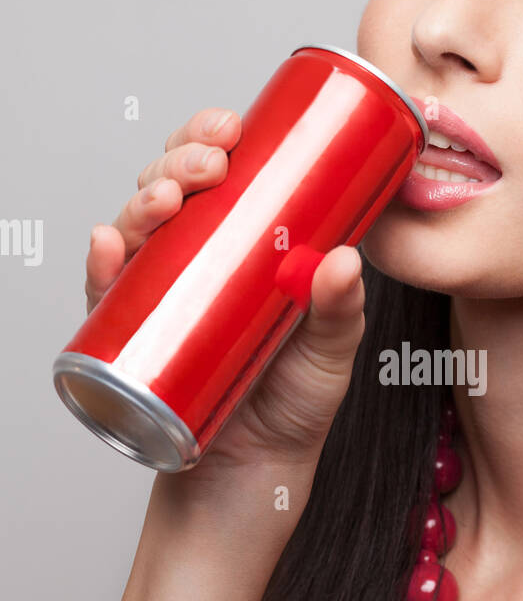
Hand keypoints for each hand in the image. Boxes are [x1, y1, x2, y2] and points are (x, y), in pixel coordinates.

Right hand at [85, 108, 365, 481]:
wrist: (256, 474)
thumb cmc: (294, 404)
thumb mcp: (332, 351)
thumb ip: (342, 309)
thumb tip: (344, 261)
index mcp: (243, 243)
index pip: (222, 170)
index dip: (214, 135)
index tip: (232, 125)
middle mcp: (197, 258)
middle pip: (174, 186)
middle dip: (181, 158)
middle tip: (208, 163)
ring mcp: (161, 294)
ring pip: (136, 227)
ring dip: (143, 200)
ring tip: (167, 200)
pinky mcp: (133, 335)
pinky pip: (105, 294)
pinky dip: (100, 265)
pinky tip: (107, 247)